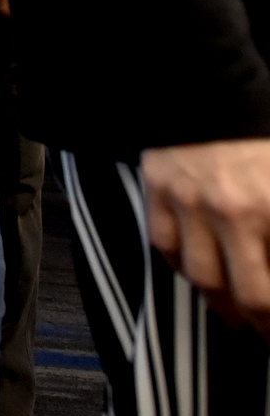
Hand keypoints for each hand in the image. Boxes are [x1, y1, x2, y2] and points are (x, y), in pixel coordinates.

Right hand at [141, 138, 269, 336]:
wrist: (200, 79)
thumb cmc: (253, 125)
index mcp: (267, 205)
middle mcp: (228, 210)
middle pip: (244, 292)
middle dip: (259, 324)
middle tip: (267, 336)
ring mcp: (187, 203)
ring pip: (201, 276)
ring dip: (221, 305)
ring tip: (234, 317)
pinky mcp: (157, 191)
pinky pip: (166, 246)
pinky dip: (182, 267)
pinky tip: (199, 276)